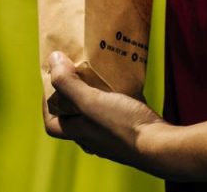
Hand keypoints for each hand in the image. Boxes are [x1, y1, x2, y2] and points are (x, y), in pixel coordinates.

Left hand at [43, 52, 173, 175]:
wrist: (159, 146)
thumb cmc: (123, 126)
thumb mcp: (90, 101)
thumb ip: (68, 83)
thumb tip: (52, 60)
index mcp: (79, 132)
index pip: (52, 124)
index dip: (47, 104)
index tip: (52, 82)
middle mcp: (93, 137)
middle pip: (73, 116)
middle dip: (72, 94)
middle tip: (77, 71)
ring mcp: (112, 135)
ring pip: (96, 112)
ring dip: (94, 93)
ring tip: (98, 73)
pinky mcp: (130, 129)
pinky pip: (117, 110)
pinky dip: (116, 96)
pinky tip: (122, 82)